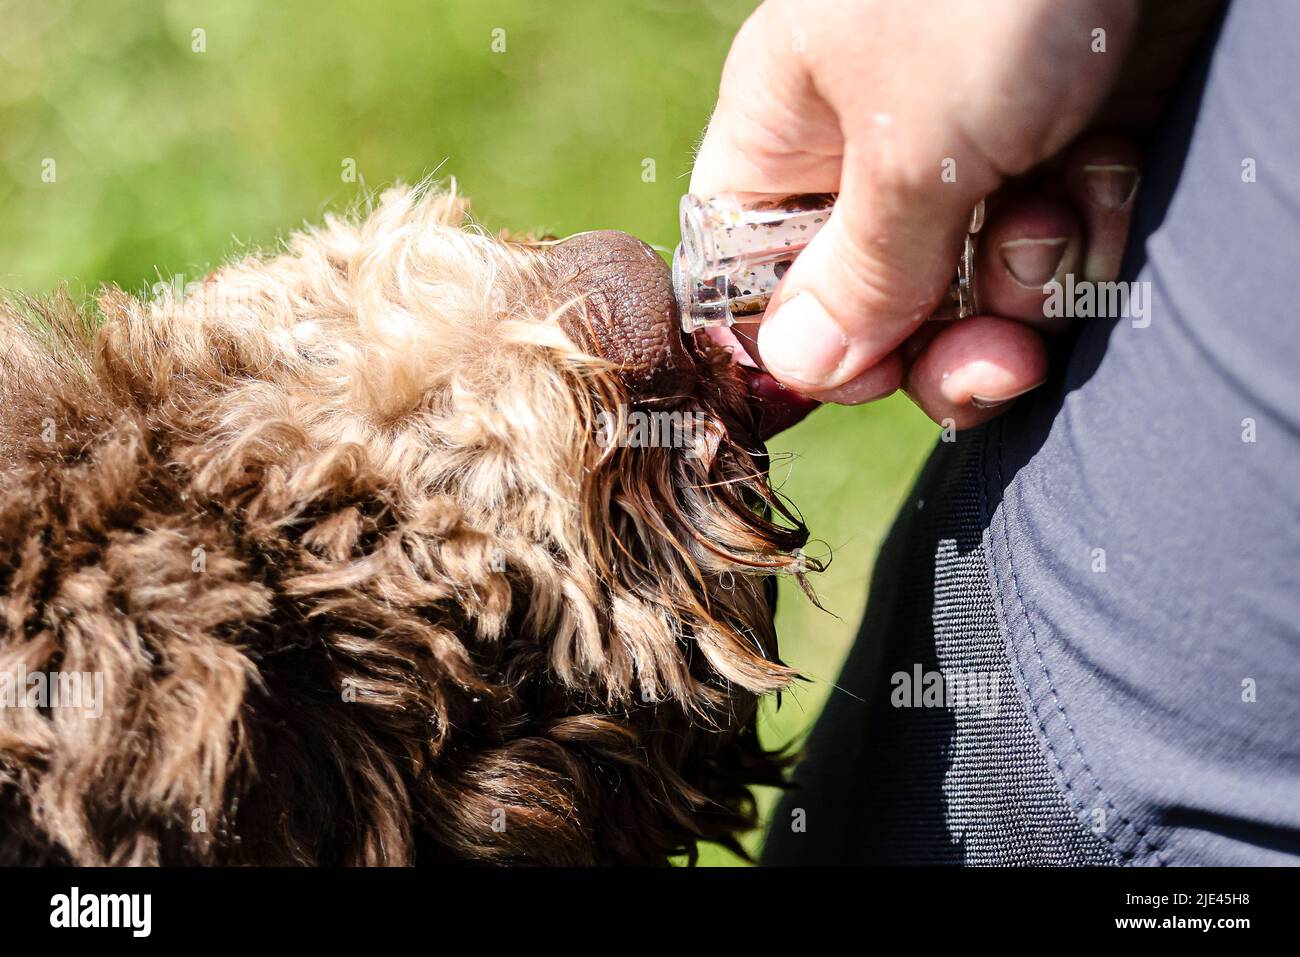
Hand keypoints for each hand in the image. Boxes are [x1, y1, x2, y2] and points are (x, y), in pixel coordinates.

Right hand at [692, 0, 1151, 425]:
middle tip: (996, 360)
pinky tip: (1102, 179)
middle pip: (876, 304)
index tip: (863, 376)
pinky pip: (1057, 242)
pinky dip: (1087, 233)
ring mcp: (971, 148)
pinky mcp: (1062, 142)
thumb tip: (802, 366)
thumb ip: (859, 272)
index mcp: (789, 132)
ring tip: (1054, 218)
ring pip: (972, 289)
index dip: (802, 343)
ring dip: (1022, 286)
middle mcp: (871, 151)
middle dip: (938, 344)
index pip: (754, 275)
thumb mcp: (912, 145)